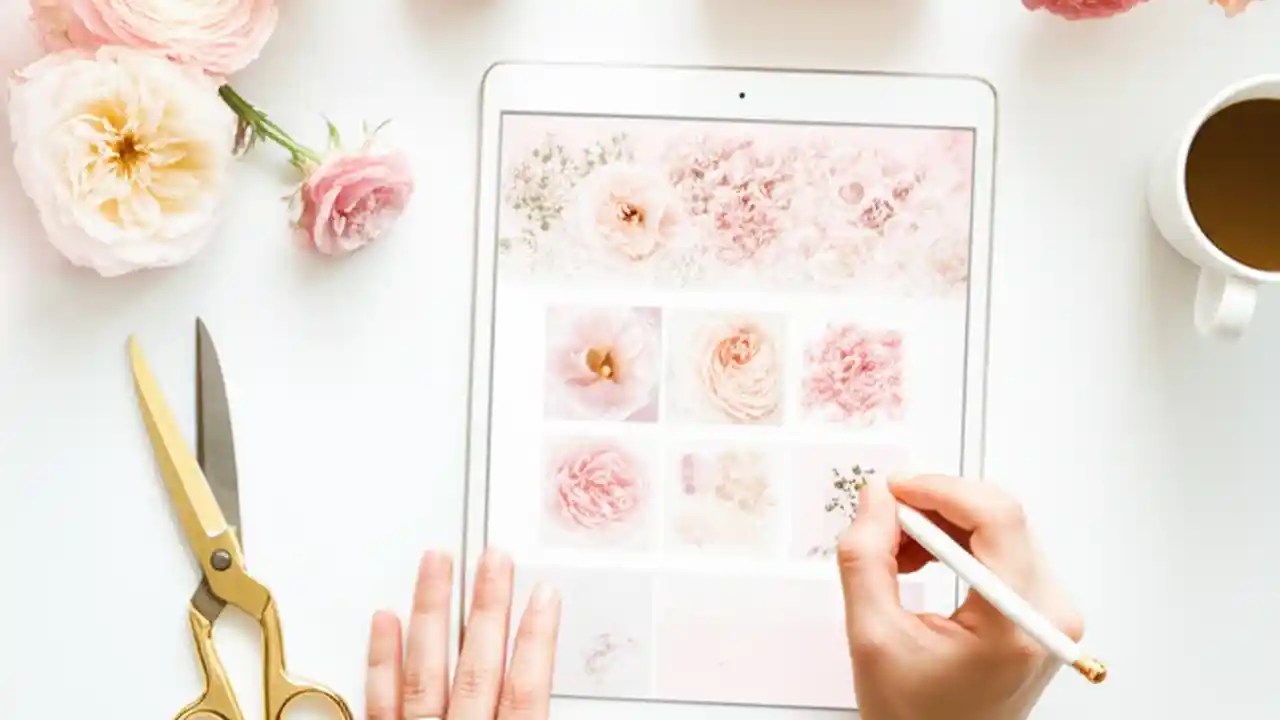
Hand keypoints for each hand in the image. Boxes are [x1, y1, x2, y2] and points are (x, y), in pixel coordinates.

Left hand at [365, 548, 560, 719]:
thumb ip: (529, 716)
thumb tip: (542, 682)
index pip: (525, 692)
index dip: (536, 639)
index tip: (544, 596)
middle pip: (477, 670)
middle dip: (488, 608)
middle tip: (494, 561)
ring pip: (424, 673)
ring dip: (432, 611)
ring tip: (437, 565)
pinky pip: (378, 700)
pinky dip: (382, 658)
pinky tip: (387, 618)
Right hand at [837, 475, 1083, 719]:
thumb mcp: (872, 638)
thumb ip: (866, 558)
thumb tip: (876, 498)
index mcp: (1015, 625)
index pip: (995, 518)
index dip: (939, 489)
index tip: (895, 490)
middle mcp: (1049, 613)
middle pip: (998, 517)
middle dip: (934, 508)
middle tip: (885, 524)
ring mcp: (1052, 611)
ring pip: (998, 527)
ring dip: (942, 526)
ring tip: (899, 556)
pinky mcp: (1042, 609)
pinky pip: (1002, 548)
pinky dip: (957, 544)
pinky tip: (922, 562)